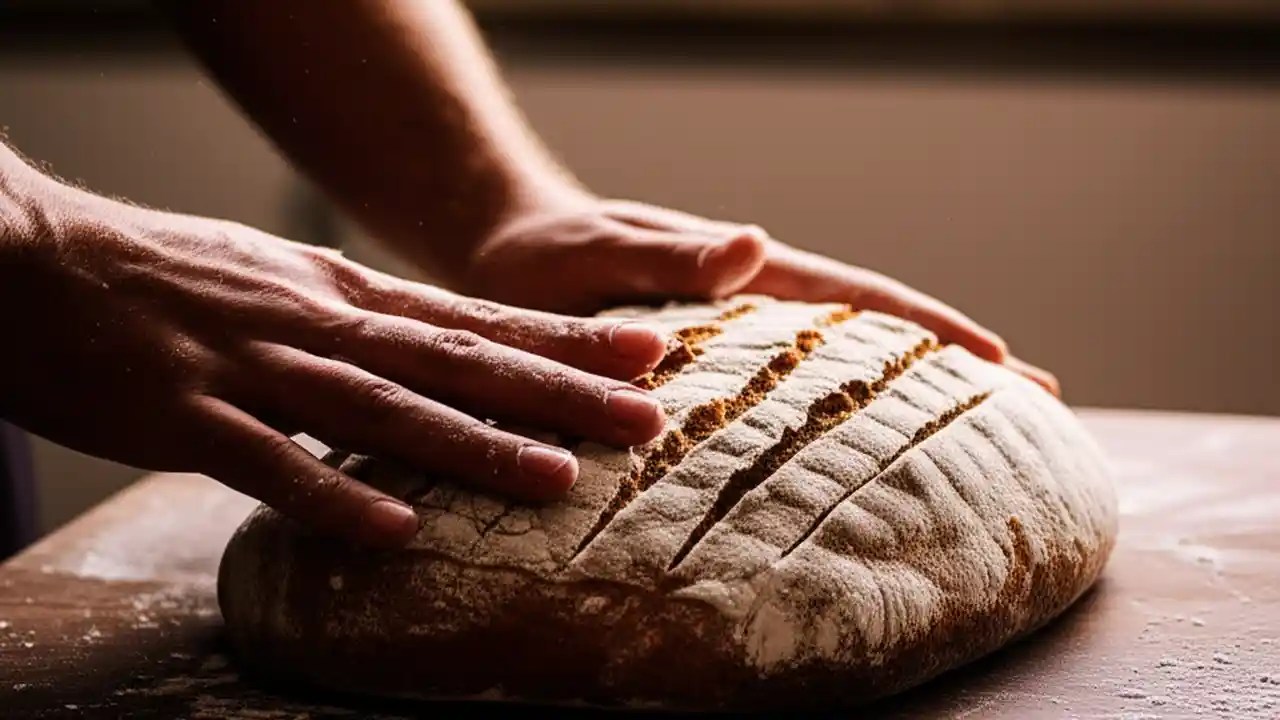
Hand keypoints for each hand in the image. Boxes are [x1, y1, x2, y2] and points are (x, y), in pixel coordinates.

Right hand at [0, 181, 669, 547]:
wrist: (35, 260)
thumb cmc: (167, 279)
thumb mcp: (285, 282)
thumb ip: (359, 319)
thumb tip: (433, 351)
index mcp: (342, 294)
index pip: (474, 317)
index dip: (565, 337)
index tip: (646, 350)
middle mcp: (318, 326)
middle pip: (457, 361)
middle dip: (557, 392)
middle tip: (644, 418)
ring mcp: (255, 371)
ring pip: (384, 411)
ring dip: (474, 446)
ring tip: (557, 477)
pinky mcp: (186, 419)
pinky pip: (270, 466)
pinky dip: (334, 496)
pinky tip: (396, 533)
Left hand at [462, 195, 1059, 395]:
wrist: (505, 253)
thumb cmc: (549, 253)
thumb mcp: (601, 249)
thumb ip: (669, 254)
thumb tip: (752, 249)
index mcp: (747, 276)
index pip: (860, 298)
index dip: (935, 331)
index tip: (1010, 364)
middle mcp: (755, 302)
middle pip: (876, 331)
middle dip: (957, 366)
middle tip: (1043, 407)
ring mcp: (738, 333)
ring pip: (843, 363)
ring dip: (913, 393)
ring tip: (986, 435)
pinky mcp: (710, 361)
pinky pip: (790, 390)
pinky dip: (842, 413)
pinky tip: (863, 451)